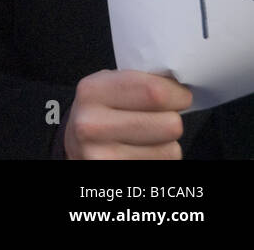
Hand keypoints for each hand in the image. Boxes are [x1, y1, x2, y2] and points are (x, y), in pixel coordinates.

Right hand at [64, 69, 191, 158]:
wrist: (75, 143)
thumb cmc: (101, 110)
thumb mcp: (107, 85)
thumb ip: (138, 83)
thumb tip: (180, 85)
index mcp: (92, 91)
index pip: (156, 92)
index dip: (177, 94)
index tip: (177, 95)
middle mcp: (93, 124)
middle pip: (170, 124)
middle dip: (172, 119)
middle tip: (159, 117)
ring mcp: (103, 155)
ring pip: (171, 150)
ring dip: (166, 143)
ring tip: (146, 137)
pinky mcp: (116, 173)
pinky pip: (163, 165)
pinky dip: (159, 159)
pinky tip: (141, 151)